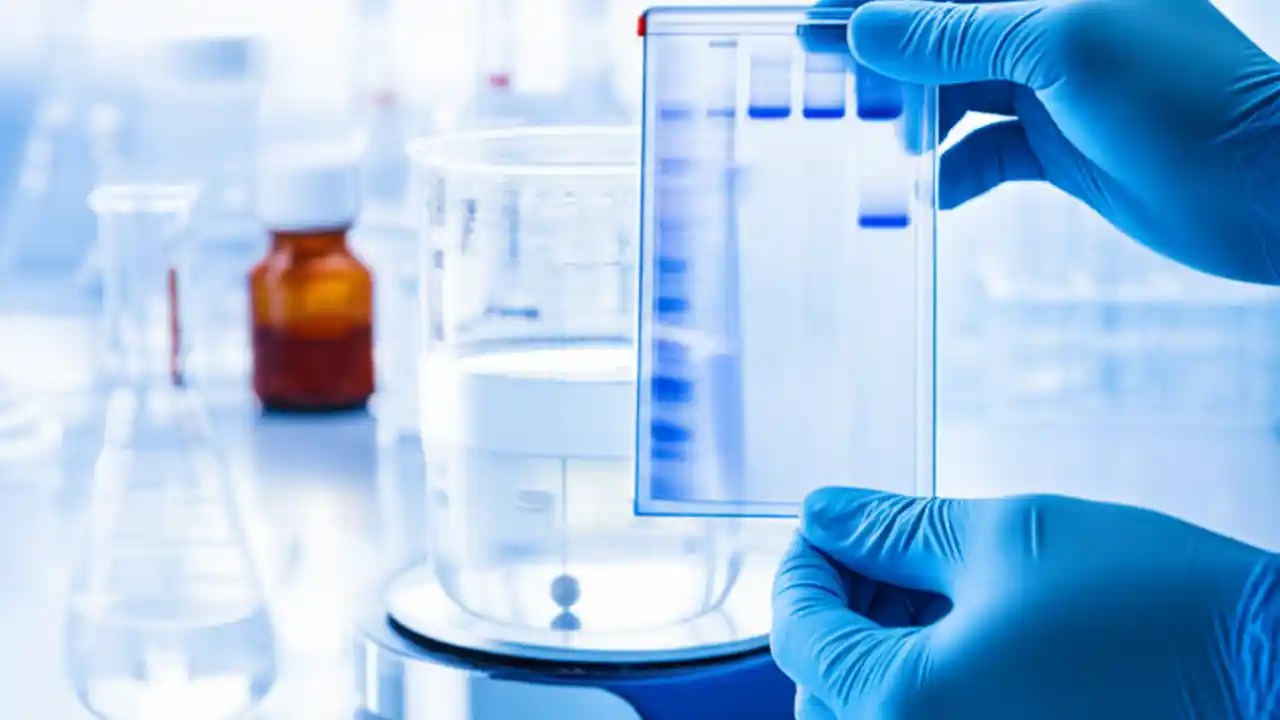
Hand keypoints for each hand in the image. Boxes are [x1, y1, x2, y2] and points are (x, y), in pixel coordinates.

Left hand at [771, 487, 1279, 718]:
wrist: (1275, 676)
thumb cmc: (1153, 605)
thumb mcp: (1004, 538)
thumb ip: (892, 530)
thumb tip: (823, 512)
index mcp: (906, 709)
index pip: (798, 634)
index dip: (802, 565)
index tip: (828, 524)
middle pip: (826, 688)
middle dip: (839, 610)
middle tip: (882, 553)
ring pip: (873, 716)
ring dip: (880, 647)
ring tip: (932, 584)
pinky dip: (923, 684)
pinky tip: (963, 630)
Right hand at [812, 0, 1279, 283]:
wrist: (1264, 189)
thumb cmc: (1184, 96)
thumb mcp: (1059, 45)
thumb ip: (955, 31)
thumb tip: (864, 25)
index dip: (876, 0)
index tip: (813, 15)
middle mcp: (1048, 23)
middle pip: (939, 28)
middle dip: (881, 51)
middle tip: (818, 69)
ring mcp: (1051, 85)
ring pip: (954, 90)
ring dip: (915, 117)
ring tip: (895, 145)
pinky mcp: (1057, 146)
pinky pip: (983, 151)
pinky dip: (955, 171)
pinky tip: (938, 191)